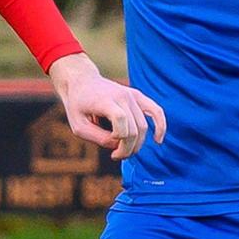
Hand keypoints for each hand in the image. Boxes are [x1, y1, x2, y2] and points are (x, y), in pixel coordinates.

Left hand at [48, 52, 166, 160]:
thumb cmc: (78, 106)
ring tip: (124, 151)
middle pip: (134, 129)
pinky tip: (158, 140)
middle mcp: (122, 96)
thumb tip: (119, 146)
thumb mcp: (78, 127)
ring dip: (136, 144)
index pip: (121, 120)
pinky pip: (156, 111)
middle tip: (115, 156)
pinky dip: (161, 126)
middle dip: (127, 148)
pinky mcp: (138, 97)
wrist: (82, 82)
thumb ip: (98, 138)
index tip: (108, 144)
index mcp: (105, 100)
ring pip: (144, 126)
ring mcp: (132, 95)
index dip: (118, 138)